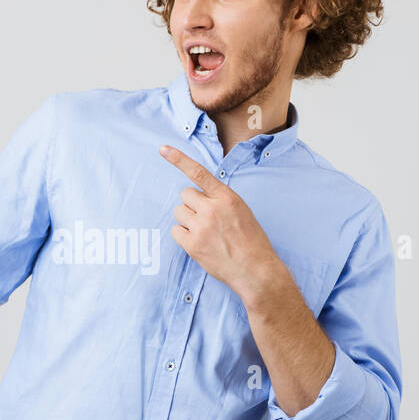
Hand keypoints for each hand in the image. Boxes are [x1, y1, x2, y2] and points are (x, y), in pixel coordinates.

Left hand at [159, 143, 283, 302]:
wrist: (255, 270)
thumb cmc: (251, 241)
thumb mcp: (242, 211)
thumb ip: (221, 200)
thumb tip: (201, 195)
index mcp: (227, 198)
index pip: (199, 173)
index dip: (178, 159)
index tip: (163, 149)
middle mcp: (212, 209)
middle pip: (185, 195)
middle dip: (192, 204)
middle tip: (206, 218)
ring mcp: (201, 227)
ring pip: (179, 212)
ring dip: (187, 220)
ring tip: (205, 232)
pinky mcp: (192, 244)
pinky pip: (175, 231)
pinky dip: (184, 235)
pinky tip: (199, 242)